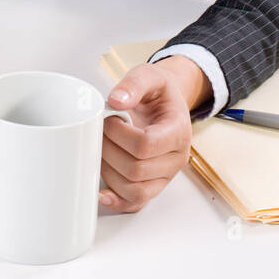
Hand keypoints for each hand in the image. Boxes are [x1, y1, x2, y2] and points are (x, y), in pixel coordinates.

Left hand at [98, 60, 201, 213]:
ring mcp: (165, 176)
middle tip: (100, 132)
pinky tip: (101, 191)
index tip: (109, 119)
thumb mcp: (150, 75)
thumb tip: (116, 100)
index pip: (146, 144)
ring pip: (134, 190)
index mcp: (178, 131)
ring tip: (101, 149)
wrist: (166, 104)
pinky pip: (136, 203)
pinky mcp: (153, 186)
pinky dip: (117, 201)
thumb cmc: (158, 92)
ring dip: (109, 171)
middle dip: (109, 150)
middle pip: (136, 169)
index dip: (119, 134)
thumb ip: (134, 84)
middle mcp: (176, 159)